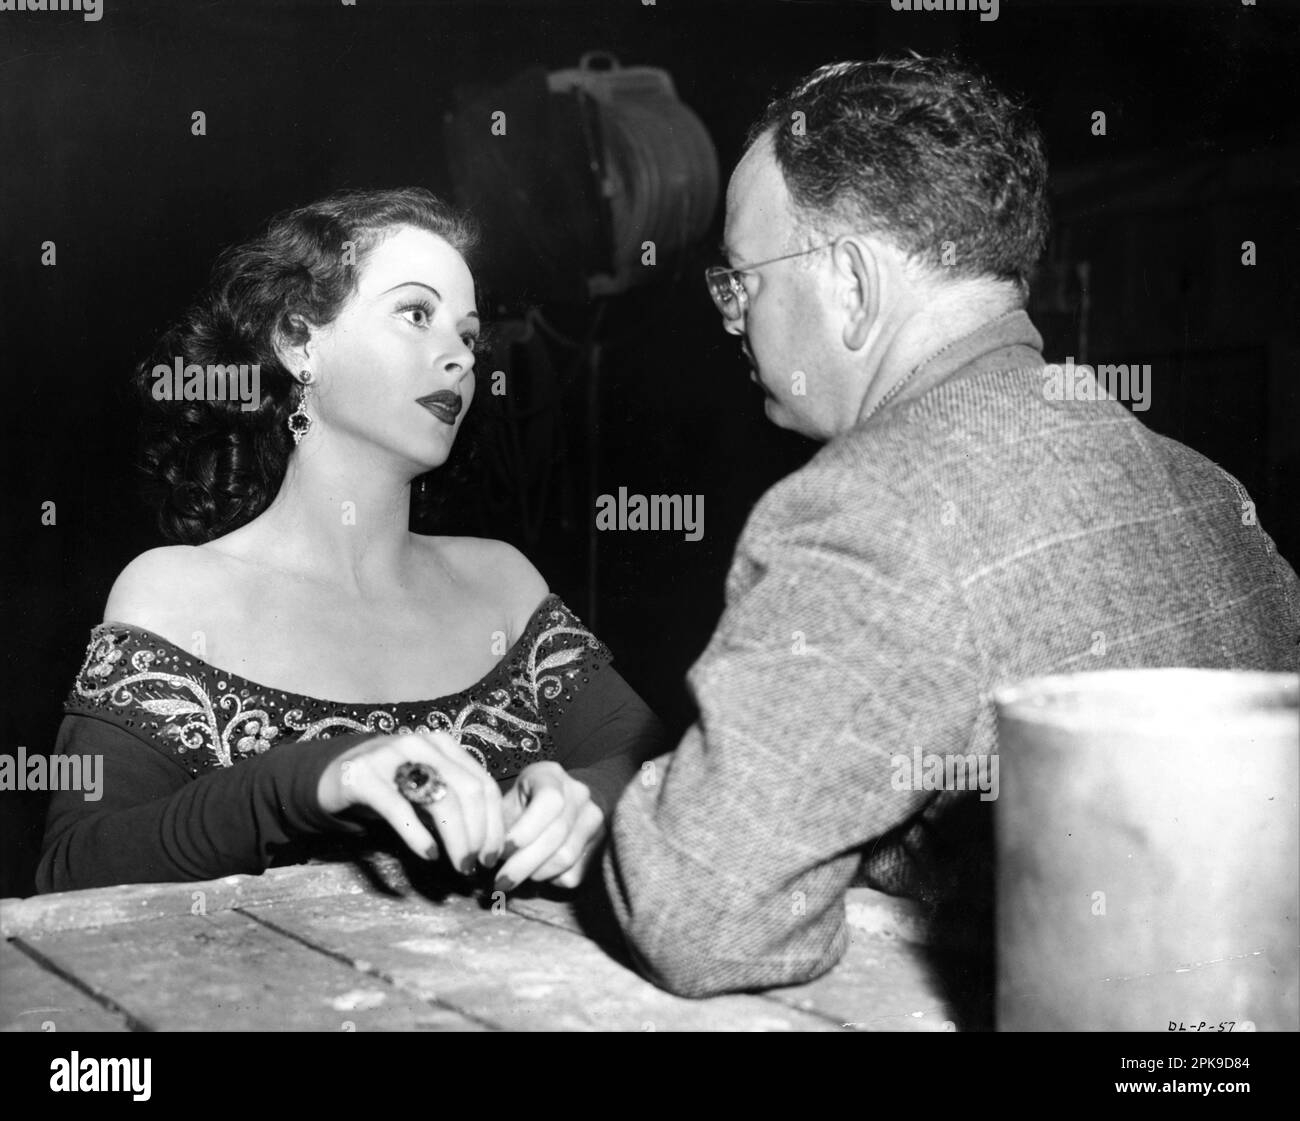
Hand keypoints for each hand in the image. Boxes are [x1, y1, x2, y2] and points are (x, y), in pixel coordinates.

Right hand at [317, 730, 504, 874]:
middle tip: (477, 865)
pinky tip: (429, 855)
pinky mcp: (362, 775)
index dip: (495, 823)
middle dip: (480, 834)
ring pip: (441, 799)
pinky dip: (419, 835)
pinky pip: (399, 809)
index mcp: (443, 745)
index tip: (494, 855)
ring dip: (457, 839)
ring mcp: (391, 756)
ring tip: (460, 865)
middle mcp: (421, 744)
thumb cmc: (387, 787)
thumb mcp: (424, 788)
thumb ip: (454, 803)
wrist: (331, 776)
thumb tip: (488, 844)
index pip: (483, 783)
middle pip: (468, 791)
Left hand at [494, 762, 604, 890]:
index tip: (504, 848)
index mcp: (551, 776)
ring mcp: (593, 818)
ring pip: (565, 858)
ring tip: (516, 875)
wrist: (564, 800)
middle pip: (556, 835)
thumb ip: (499, 824)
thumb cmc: (525, 802)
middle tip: (500, 882)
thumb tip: (486, 855)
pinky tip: (537, 870)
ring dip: (535, 873)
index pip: (549, 800)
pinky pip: (573, 873)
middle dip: (523, 864)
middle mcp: (579, 793)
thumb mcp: (509, 801)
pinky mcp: (599, 844)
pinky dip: (550, 879)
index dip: (526, 829)